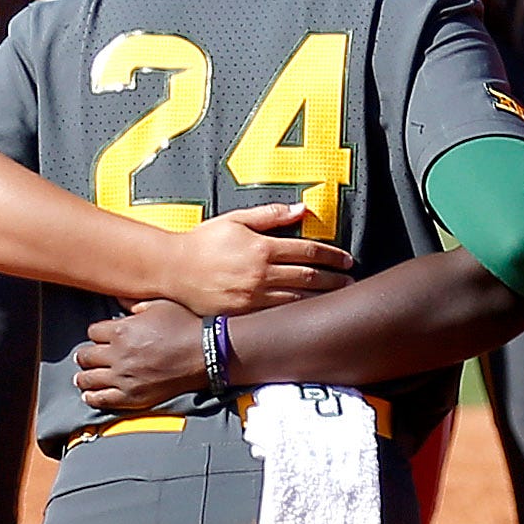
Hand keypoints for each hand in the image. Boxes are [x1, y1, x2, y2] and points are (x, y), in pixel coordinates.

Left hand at [73, 297, 213, 417]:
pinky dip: (92, 397)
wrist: (205, 354)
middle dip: (86, 355)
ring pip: (88, 378)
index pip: (92, 332)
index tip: (102, 337)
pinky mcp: (132, 396)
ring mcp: (124, 378)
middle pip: (86, 356)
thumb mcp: (159, 305)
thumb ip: (133, 302)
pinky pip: (101, 399)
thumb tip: (117, 298)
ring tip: (82, 376)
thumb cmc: (184, 326)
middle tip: (86, 357)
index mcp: (121, 330)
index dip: (97, 333)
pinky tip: (89, 394)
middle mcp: (118, 355)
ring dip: (83, 376)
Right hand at [163, 200, 354, 316]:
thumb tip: (301, 209)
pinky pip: (277, 313)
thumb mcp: (236, 220)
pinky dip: (297, 312)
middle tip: (350, 282)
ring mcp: (253, 296)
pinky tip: (309, 312)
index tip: (346, 260)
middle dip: (333, 280)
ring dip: (321, 298)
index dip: (331, 256)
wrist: (172, 268)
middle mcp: (261, 273)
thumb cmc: (202, 241)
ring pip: (297, 298)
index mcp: (262, 248)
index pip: (307, 251)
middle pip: (308, 277)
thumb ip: (270, 215)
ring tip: (338, 299)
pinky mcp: (243, 313)